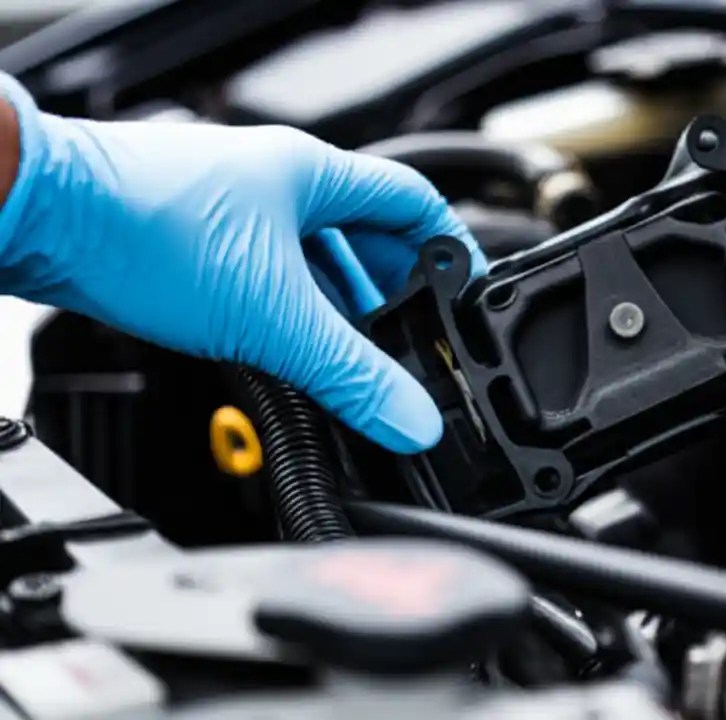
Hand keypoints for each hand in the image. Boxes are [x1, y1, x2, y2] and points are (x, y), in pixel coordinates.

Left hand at [0, 75, 483, 453]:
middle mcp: (276, 181)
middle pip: (366, 236)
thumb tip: (413, 417)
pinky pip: (267, 274)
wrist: (35, 216)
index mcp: (313, 174)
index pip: (415, 204)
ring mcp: (234, 207)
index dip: (452, 251)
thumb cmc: (140, 229)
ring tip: (354, 357)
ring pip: (312, 258)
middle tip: (414, 345)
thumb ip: (350, 373)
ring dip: (338, 306)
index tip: (470, 296)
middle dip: (394, 293)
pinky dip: (289, 310)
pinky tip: (287, 348)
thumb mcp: (272, 316)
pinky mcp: (194, 236)